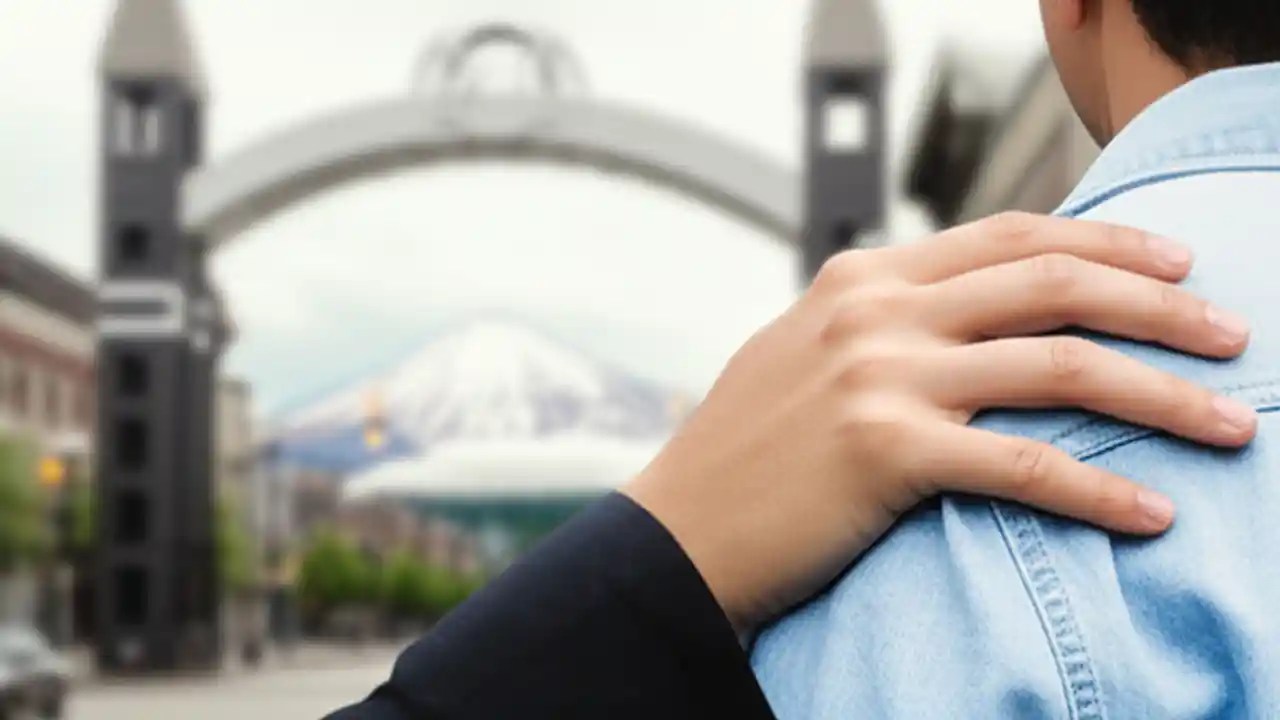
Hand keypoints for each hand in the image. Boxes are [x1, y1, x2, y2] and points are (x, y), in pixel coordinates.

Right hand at [623, 212, 1255, 633]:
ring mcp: (881, 375)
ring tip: (1228, 423)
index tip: (1174, 263)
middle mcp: (877, 310)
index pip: (1010, 235)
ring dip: (1162, 394)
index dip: (1107, 244)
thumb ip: (881, 315)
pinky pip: (1025, 465)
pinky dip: (1100, 490)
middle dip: (1161, 304)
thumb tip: (971, 310)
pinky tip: (1150, 512)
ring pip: (1060, 366)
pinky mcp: (886, 451)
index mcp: (862, 276)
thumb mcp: (807, 349)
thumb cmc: (745, 447)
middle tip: (1230, 333)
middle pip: (1054, 283)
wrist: (679, 525)